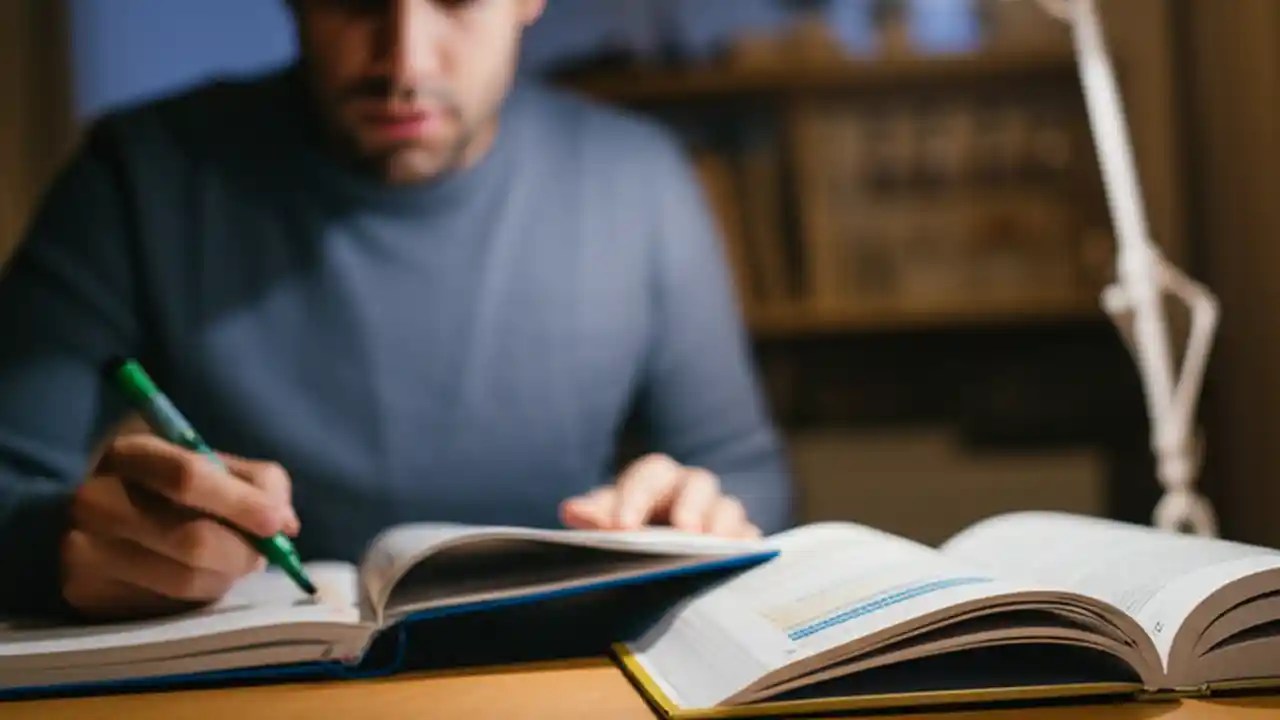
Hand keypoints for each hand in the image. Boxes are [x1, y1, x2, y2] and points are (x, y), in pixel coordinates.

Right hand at [61, 431, 299, 619]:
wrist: (100, 515)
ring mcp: (83, 551)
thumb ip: (260, 483)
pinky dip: (196, 597)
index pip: (187, 478)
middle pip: (193, 541)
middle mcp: (96, 500)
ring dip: (224, 578)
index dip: (241, 504)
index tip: (277, 524)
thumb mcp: (213, 464)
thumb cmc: (170, 486)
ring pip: (184, 581)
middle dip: (242, 553)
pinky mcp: (85, 595)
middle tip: (260, 554)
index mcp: (130, 454)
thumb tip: (286, 526)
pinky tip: (194, 579)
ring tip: (228, 564)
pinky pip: (166, 608)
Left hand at [559, 453, 760, 538]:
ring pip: (728, 509)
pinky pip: (749, 540)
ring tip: (711, 548)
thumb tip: (573, 510)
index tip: (622, 527)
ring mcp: (720, 515)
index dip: (637, 496)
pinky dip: (743, 548)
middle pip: (699, 483)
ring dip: (721, 526)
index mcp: (656, 480)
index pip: (650, 473)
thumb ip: (595, 516)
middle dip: (691, 505)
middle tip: (684, 530)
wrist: (659, 556)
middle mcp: (692, 490)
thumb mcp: (611, 521)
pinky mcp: (740, 541)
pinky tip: (736, 562)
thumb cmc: (630, 531)